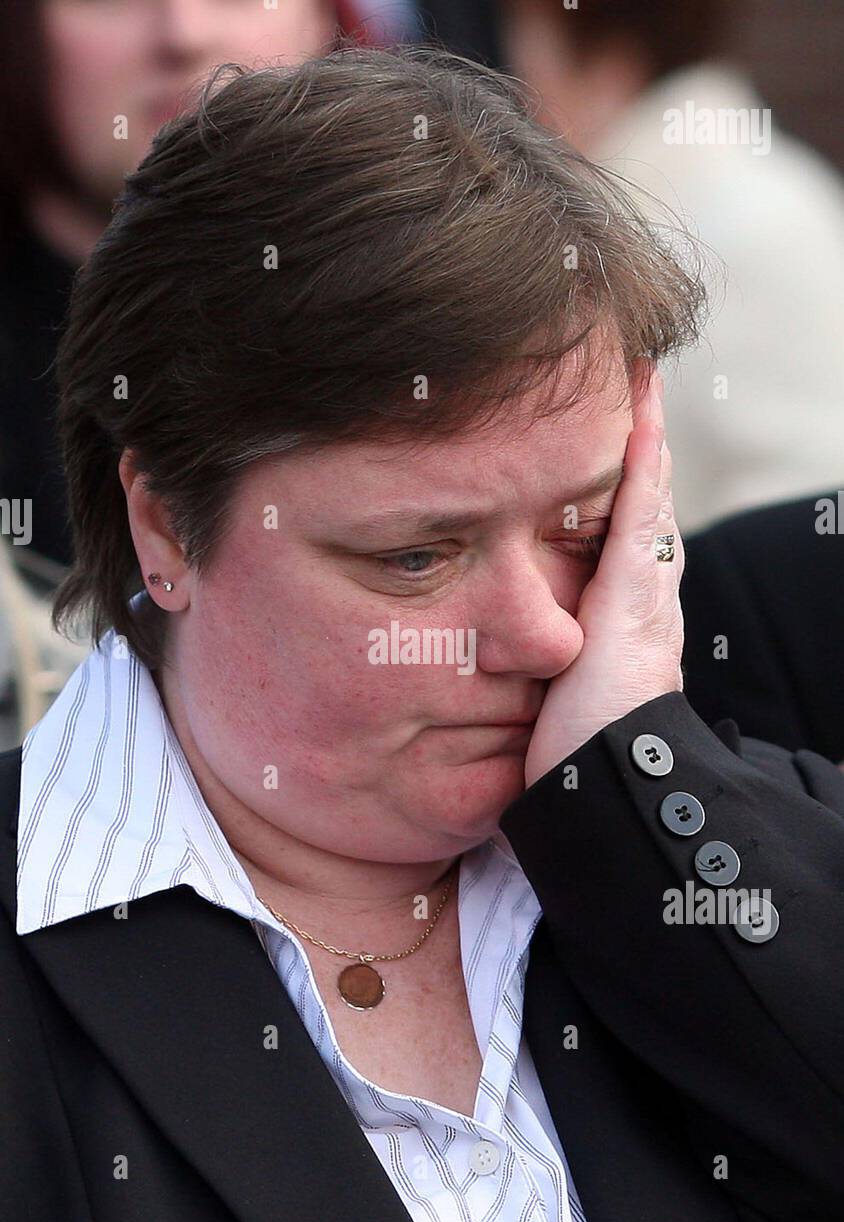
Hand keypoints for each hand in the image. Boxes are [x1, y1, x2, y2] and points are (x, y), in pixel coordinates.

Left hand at [524, 360, 684, 786]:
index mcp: (624, 615)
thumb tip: (490, 645)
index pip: (624, 531)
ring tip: (641, 377)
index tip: (606, 441)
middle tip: (633, 386)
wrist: (603, 782)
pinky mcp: (635, 592)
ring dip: (646, 434)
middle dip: (640, 445)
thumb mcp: (547, 687)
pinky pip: (641, 508)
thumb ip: (532, 655)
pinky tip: (640, 410)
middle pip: (644, 502)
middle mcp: (645, 595)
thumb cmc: (568, 751)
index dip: (622, 483)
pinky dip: (644, 458)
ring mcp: (645, 589)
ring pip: (648, 494)